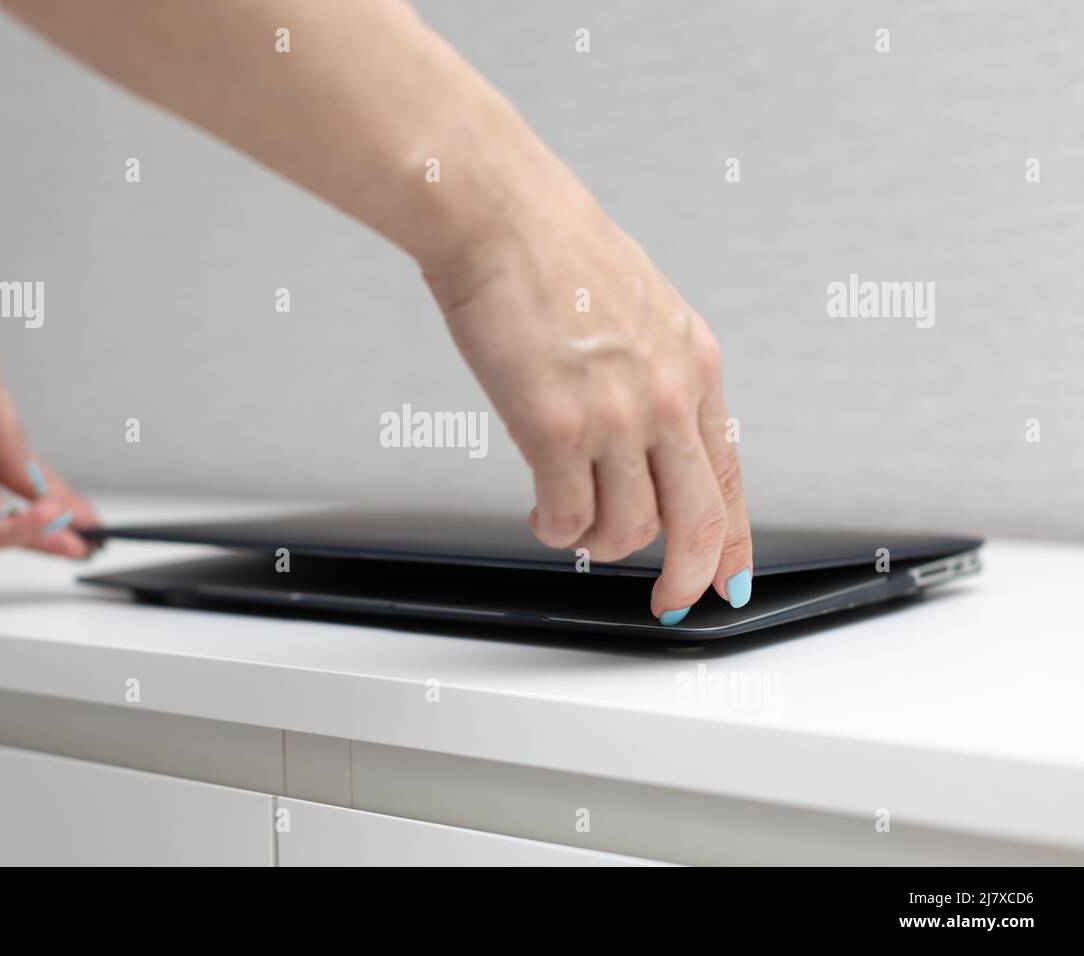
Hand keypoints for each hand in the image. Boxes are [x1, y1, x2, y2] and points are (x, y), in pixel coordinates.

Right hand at [423, 176, 752, 623]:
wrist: (500, 215)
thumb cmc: (554, 249)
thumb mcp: (640, 309)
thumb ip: (654, 375)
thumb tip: (644, 436)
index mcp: (695, 365)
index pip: (731, 476)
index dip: (733, 541)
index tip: (728, 577)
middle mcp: (668, 396)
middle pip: (698, 520)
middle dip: (687, 576)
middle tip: (669, 600)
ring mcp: (617, 417)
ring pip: (627, 528)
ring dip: (596, 542)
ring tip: (569, 522)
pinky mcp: (558, 430)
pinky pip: (567, 518)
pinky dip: (554, 531)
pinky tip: (540, 513)